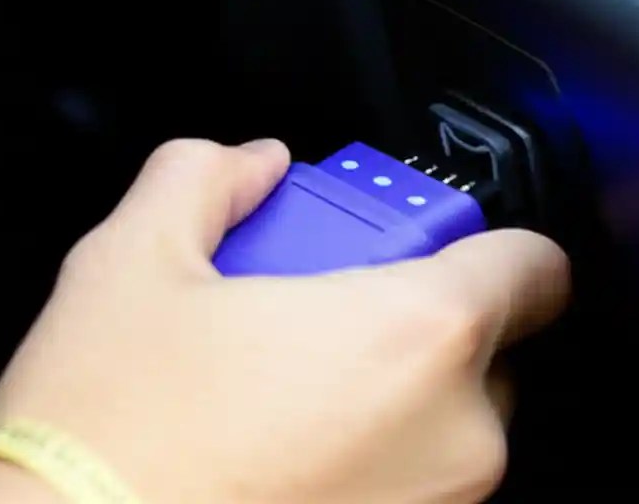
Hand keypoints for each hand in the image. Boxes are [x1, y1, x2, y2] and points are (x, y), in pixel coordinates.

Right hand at [0, 139, 568, 503]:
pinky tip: (270, 452)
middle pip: (477, 347)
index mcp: (415, 337)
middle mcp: (454, 439)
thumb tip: (246, 166)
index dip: (472, 237)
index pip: (532, 265)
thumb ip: (205, 178)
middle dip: (402, 321)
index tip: (404, 244)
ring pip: (442, 425)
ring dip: (379, 396)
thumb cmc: (107, 438)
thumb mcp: (132, 262)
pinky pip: (409, 485)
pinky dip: (364, 461)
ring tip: (270, 392)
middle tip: (305, 317)